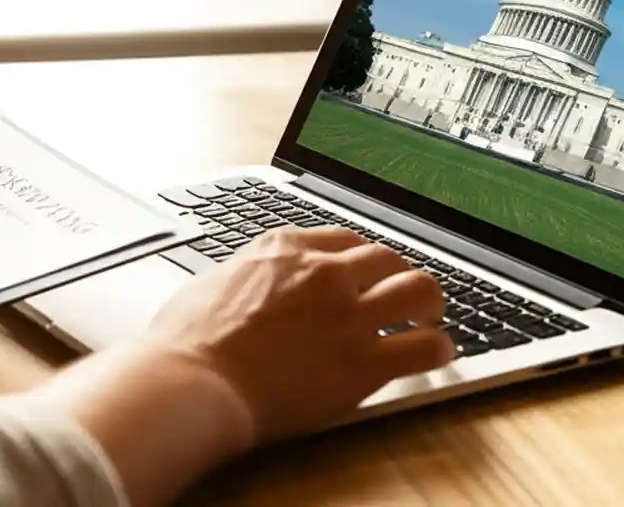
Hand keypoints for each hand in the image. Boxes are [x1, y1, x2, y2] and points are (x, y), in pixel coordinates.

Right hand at [146, 226, 453, 442]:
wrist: (193, 383)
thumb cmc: (186, 343)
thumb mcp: (212, 283)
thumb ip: (245, 276)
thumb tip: (246, 286)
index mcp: (286, 249)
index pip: (344, 239)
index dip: (360, 260)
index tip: (363, 275)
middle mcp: (325, 273)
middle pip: (386, 257)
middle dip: (397, 276)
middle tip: (400, 297)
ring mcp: (349, 315)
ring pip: (419, 290)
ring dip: (429, 304)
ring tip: (429, 319)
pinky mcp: (364, 362)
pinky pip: (425, 347)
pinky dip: (438, 350)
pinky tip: (436, 355)